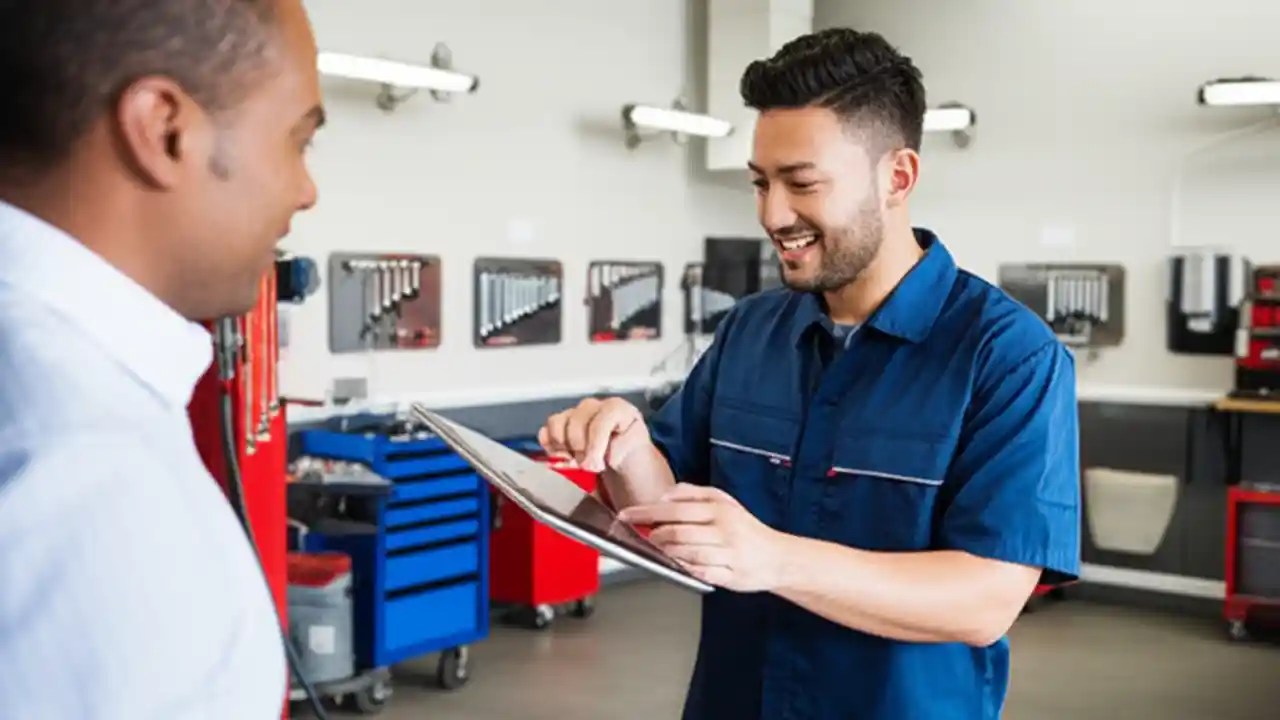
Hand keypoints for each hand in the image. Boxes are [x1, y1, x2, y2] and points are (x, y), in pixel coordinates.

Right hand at [537, 397, 650, 473]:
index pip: (600, 421)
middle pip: (575, 423)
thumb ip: (623, 449)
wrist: (622, 456)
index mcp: (616, 408)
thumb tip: (607, 456)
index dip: (595, 445)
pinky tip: (564, 456)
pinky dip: (551, 447)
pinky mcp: (560, 423)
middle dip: (581, 450)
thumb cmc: (628, 452)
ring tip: (578, 460)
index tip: (596, 466)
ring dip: (565, 449)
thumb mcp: (634, 451)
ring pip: (557, 424)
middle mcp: (593, 405)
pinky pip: (545, 431)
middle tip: (590, 467)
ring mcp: (574, 412)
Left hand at [618, 484, 787, 592]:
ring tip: (660, 548)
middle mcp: (724, 530)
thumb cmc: (746, 529)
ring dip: (666, 552)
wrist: (778, 557)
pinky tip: (678, 563)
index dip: (647, 513)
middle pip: (678, 532)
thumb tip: (665, 496)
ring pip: (686, 553)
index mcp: (719, 509)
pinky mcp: (730, 575)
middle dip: (655, 535)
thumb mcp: (723, 501)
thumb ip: (693, 494)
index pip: (675, 509)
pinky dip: (684, 568)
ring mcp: (727, 554)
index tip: (628, 515)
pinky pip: (699, 572)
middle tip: (646, 535)